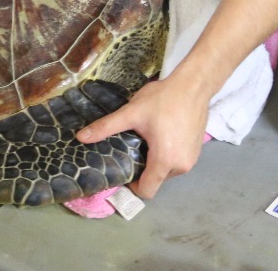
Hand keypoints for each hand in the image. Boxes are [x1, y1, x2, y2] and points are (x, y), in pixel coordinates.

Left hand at [76, 76, 207, 198]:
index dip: (132, 185)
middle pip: (156, 180)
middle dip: (143, 169)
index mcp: (165, 161)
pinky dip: (167, 155)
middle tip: (132, 148)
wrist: (193, 86)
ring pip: (167, 172)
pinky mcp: (197, 152)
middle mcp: (181, 166)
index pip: (147, 191)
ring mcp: (192, 160)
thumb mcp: (131, 113)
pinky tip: (160, 135)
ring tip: (147, 139)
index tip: (123, 168)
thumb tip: (80, 137)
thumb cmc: (163, 100)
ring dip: (156, 161)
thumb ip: (106, 127)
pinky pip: (177, 161)